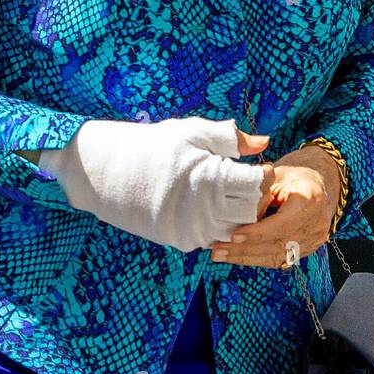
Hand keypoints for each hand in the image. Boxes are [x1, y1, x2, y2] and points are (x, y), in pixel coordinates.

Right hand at [43, 115, 272, 252]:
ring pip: (235, 229)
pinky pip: (213, 237)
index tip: (252, 166)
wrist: (108, 173)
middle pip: (251, 211)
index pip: (257, 185)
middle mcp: (204, 210)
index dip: (259, 173)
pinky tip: (205, 205)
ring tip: (224, 193)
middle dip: (251, 196)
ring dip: (236, 212)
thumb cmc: (152, 146)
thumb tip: (264, 142)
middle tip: (241, 181)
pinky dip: (216, 223)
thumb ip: (230, 138)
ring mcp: (192, 230)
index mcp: (211, 178)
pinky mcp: (181, 241)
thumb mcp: (191, 132)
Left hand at [209, 143, 340, 267]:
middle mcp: (316, 224)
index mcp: (310, 199)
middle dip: (245, 250)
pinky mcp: (307, 249)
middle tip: (218, 250)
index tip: (234, 236)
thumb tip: (232, 204)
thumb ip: (259, 191)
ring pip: (277, 256)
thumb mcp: (277, 175)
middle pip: (278, 244)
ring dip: (246, 258)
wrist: (320, 183)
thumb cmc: (295, 175)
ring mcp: (313, 240)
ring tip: (221, 255)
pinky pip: (280, 259)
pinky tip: (236, 257)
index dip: (257, 233)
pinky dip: (256, 259)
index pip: (282, 224)